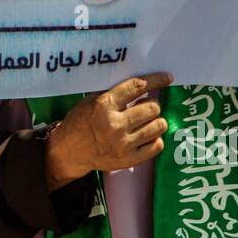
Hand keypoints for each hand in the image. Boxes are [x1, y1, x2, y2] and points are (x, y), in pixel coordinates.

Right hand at [43, 73, 172, 191]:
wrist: (70, 152)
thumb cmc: (81, 122)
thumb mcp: (91, 101)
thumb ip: (114, 93)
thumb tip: (142, 84)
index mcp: (105, 105)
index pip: (137, 87)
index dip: (156, 80)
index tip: (167, 78)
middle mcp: (115, 124)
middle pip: (152, 108)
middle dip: (152, 105)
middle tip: (146, 107)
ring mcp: (123, 144)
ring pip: (158, 126)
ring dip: (156, 121)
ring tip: (147, 122)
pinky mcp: (129, 159)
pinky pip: (157, 146)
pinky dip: (155, 138)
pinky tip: (146, 136)